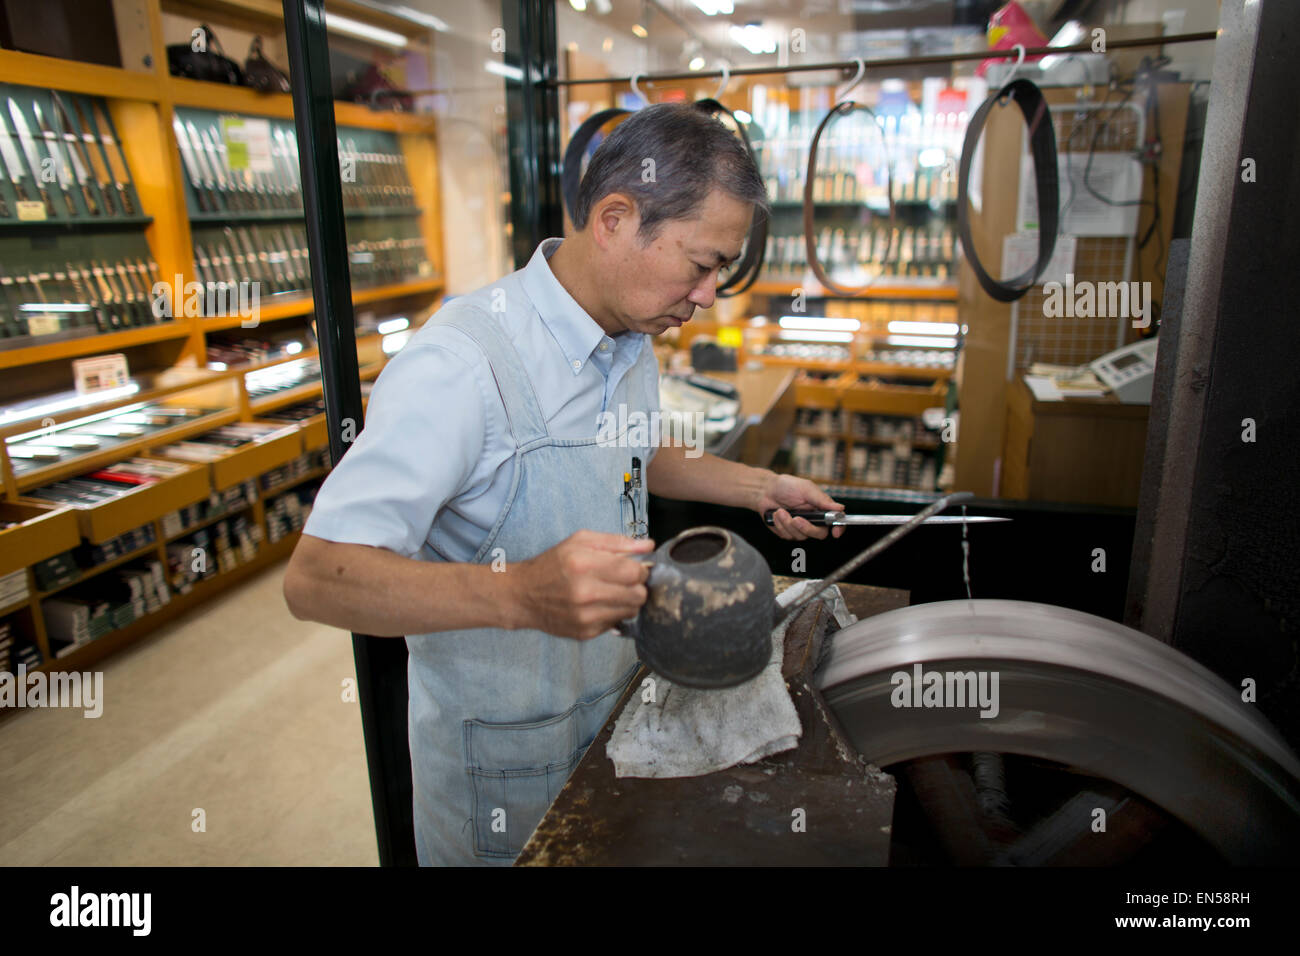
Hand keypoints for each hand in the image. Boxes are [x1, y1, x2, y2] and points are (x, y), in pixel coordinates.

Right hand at [512, 529, 653, 639]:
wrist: (523, 595)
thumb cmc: (553, 564)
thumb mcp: (580, 541)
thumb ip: (617, 542)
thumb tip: (648, 546)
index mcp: (584, 565)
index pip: (634, 572)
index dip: (640, 569)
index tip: (634, 568)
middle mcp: (585, 593)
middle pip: (638, 595)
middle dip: (637, 586)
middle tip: (625, 581)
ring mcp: (585, 616)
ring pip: (631, 611)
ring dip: (628, 601)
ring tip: (612, 592)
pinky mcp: (585, 632)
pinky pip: (616, 623)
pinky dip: (613, 613)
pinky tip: (598, 605)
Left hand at [756, 472, 845, 540]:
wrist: (765, 491)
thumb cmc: (787, 486)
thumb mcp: (806, 489)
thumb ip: (822, 500)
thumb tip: (841, 508)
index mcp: (821, 509)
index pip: (836, 522)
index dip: (839, 528)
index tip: (835, 533)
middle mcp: (813, 520)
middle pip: (819, 534)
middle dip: (806, 528)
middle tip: (795, 519)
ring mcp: (800, 528)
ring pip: (801, 536)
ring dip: (788, 523)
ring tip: (780, 510)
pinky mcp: (788, 533)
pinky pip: (787, 536)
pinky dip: (780, 525)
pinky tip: (776, 514)